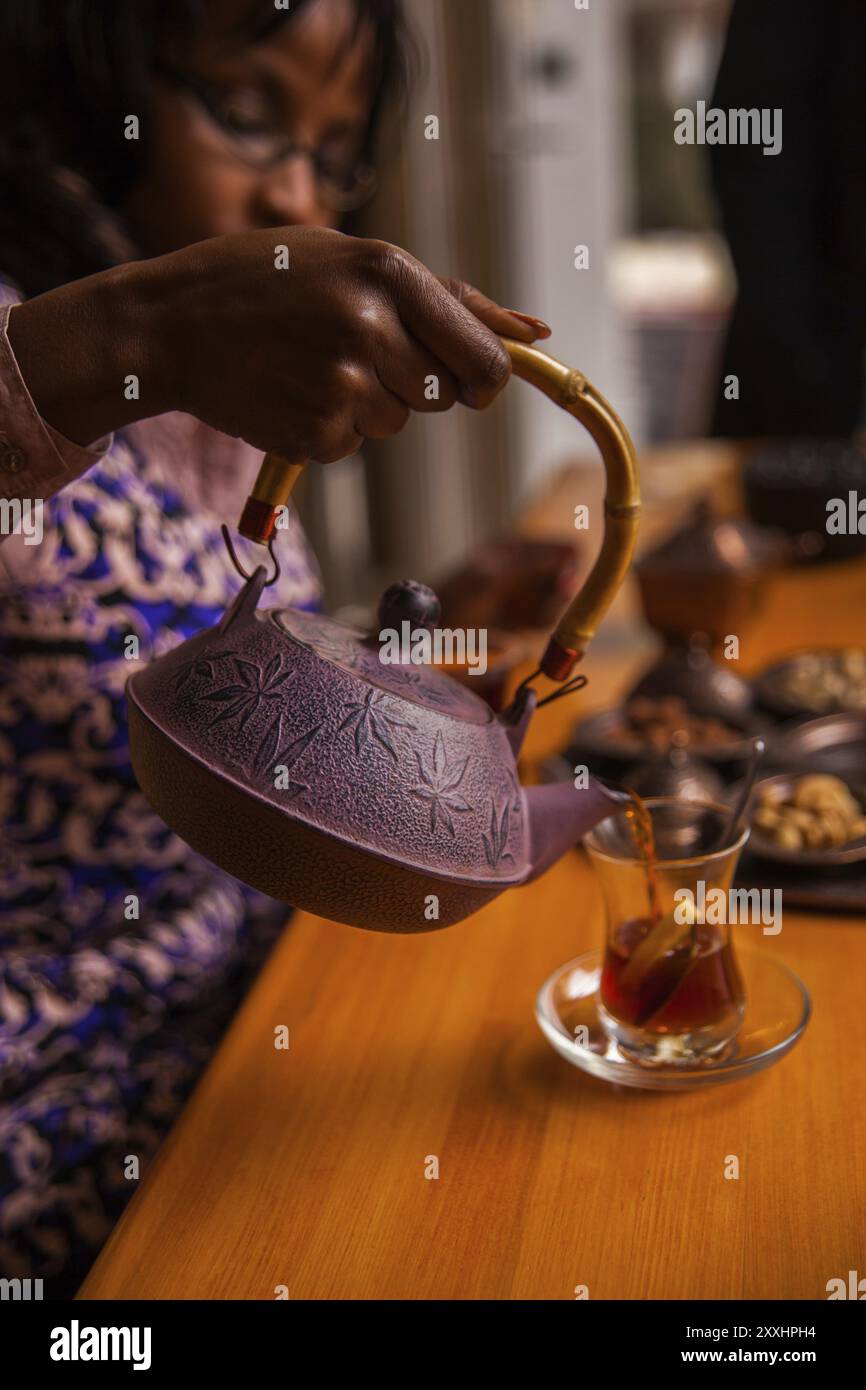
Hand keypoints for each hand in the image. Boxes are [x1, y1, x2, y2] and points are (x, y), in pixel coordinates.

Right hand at [147, 226, 549, 458]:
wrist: (170, 326)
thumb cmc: (266, 281)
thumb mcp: (352, 260)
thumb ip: (449, 298)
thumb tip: (533, 332)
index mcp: (389, 273)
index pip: (483, 359)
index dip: (484, 378)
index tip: (468, 380)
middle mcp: (371, 327)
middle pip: (441, 394)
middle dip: (412, 380)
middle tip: (353, 349)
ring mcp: (342, 384)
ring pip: (397, 421)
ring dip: (367, 403)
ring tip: (309, 363)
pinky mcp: (315, 432)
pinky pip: (352, 444)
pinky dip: (328, 427)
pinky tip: (288, 390)